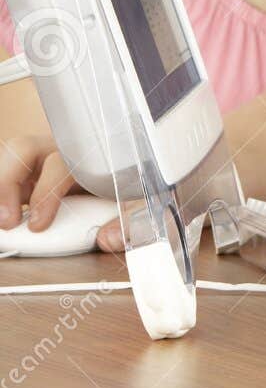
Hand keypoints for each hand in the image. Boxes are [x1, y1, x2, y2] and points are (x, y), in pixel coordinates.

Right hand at [0, 134, 120, 249]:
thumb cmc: (118, 186)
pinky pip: (3, 173)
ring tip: (2, 220)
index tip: (38, 225)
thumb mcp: (131, 202)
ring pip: (8, 158)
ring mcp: (36, 159)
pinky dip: (0, 191)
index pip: (58, 166)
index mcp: (86, 155)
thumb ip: (125, 221)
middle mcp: (57, 150)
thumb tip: (108, 239)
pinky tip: (3, 213)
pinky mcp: (21, 172)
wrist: (116, 173)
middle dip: (7, 183)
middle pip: (23, 148)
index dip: (45, 194)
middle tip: (7, 221)